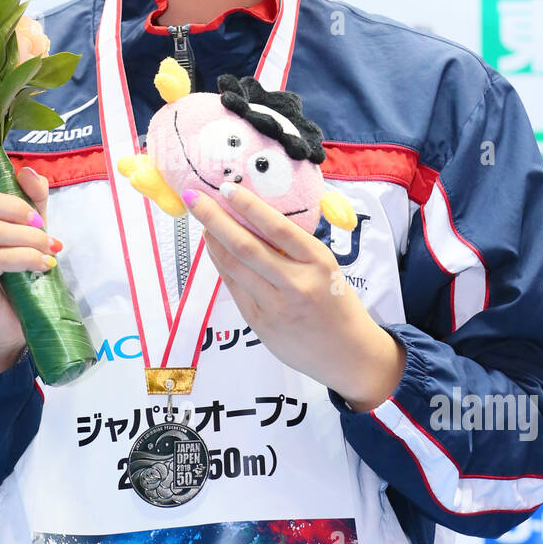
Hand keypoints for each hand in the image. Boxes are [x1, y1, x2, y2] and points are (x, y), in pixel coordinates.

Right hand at [0, 158, 59, 372]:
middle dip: (15, 206)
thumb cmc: (17, 273)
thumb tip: (29, 172)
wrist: (11, 324)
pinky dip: (27, 257)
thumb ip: (31, 199)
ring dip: (29, 237)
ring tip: (50, 248)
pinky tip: (43, 265)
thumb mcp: (29, 228)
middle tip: (41, 223)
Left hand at [184, 183, 405, 410]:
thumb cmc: (338, 303)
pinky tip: (215, 251)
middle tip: (193, 197)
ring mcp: (276, 307)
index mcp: (318, 262)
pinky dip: (222, 266)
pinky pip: (236, 289)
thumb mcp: (326, 268)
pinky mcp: (261, 325)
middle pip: (246, 247)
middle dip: (215, 219)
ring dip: (213, 242)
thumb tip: (254, 217)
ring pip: (234, 268)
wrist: (349, 355)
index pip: (278, 228)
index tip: (226, 188)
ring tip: (202, 221)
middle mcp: (296, 283)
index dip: (249, 206)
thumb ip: (295, 249)